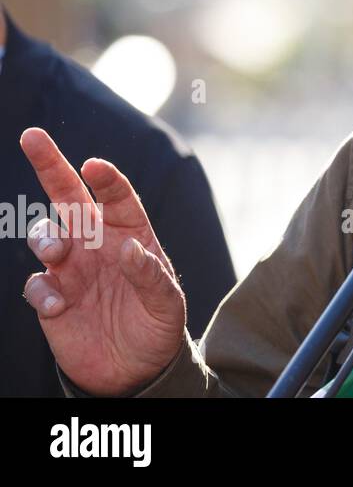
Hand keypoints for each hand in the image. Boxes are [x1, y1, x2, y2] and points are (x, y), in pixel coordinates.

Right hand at [20, 127, 186, 395]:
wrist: (136, 368)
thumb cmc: (158, 324)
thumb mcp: (167, 302)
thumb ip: (151, 275)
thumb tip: (129, 249)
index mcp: (131, 233)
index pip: (117, 197)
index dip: (106, 179)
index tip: (95, 166)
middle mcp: (97, 243)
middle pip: (68, 196)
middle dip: (50, 164)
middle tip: (32, 136)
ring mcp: (71, 268)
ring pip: (45, 235)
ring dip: (45, 236)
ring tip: (57, 251)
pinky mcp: (52, 297)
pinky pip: (36, 285)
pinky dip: (43, 291)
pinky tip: (59, 306)